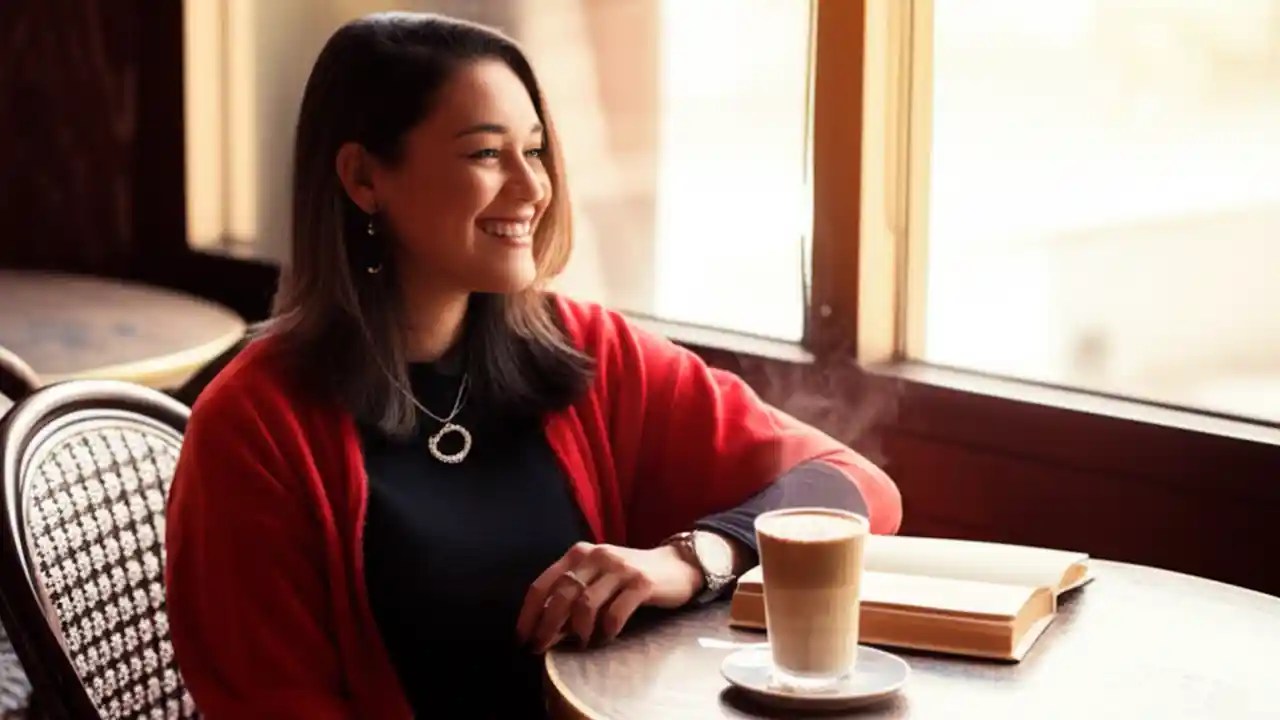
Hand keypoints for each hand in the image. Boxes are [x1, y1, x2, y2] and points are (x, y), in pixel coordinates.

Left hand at [516, 541, 702, 652]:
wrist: (676, 566)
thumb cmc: (628, 578)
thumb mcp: (596, 580)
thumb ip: (572, 600)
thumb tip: (545, 632)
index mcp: (578, 554)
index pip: (542, 584)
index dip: (528, 614)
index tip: (522, 639)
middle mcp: (596, 556)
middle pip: (561, 596)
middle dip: (547, 627)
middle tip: (542, 649)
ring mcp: (619, 568)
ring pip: (585, 604)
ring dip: (578, 630)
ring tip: (580, 644)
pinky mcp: (641, 582)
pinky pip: (615, 612)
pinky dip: (605, 631)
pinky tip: (605, 638)